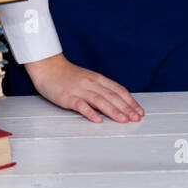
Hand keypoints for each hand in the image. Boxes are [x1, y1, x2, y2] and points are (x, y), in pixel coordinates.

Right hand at [24, 53, 143, 122]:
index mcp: (97, 78)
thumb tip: (116, 101)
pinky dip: (90, 113)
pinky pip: (81, 105)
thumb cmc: (67, 75)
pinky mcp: (68, 97)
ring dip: (113, 111)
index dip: (130, 101)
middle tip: (136, 118)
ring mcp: (79, 90)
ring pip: (100, 100)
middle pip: (112, 96)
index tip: (139, 111)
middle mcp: (91, 83)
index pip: (118, 90)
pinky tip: (98, 120)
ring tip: (123, 120)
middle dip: (126, 108)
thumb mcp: (88, 79)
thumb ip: (101, 88)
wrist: (47, 67)